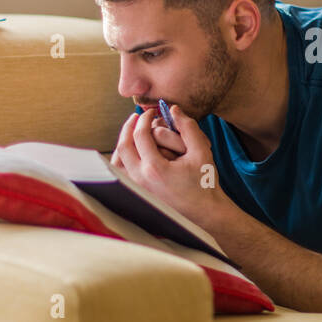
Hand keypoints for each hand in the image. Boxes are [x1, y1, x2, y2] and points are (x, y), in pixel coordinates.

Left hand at [109, 106, 226, 223]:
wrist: (205, 213)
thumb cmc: (205, 183)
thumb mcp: (201, 152)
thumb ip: (188, 127)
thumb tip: (174, 109)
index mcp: (155, 168)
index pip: (139, 135)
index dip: (144, 119)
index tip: (150, 112)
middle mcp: (141, 179)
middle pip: (123, 146)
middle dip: (129, 127)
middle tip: (137, 117)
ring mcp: (137, 189)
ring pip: (117, 161)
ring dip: (122, 143)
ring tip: (131, 132)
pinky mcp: (138, 194)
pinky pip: (121, 174)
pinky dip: (122, 159)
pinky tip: (131, 151)